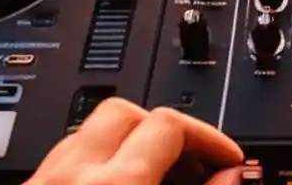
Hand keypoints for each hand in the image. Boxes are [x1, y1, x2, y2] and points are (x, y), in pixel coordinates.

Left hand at [28, 98, 244, 184]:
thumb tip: (231, 177)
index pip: (168, 124)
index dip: (208, 136)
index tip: (226, 158)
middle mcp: (69, 178)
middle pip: (123, 113)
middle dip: (164, 131)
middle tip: (190, 165)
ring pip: (85, 134)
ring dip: (126, 147)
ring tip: (154, 180)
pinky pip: (60, 163)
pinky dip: (92, 168)